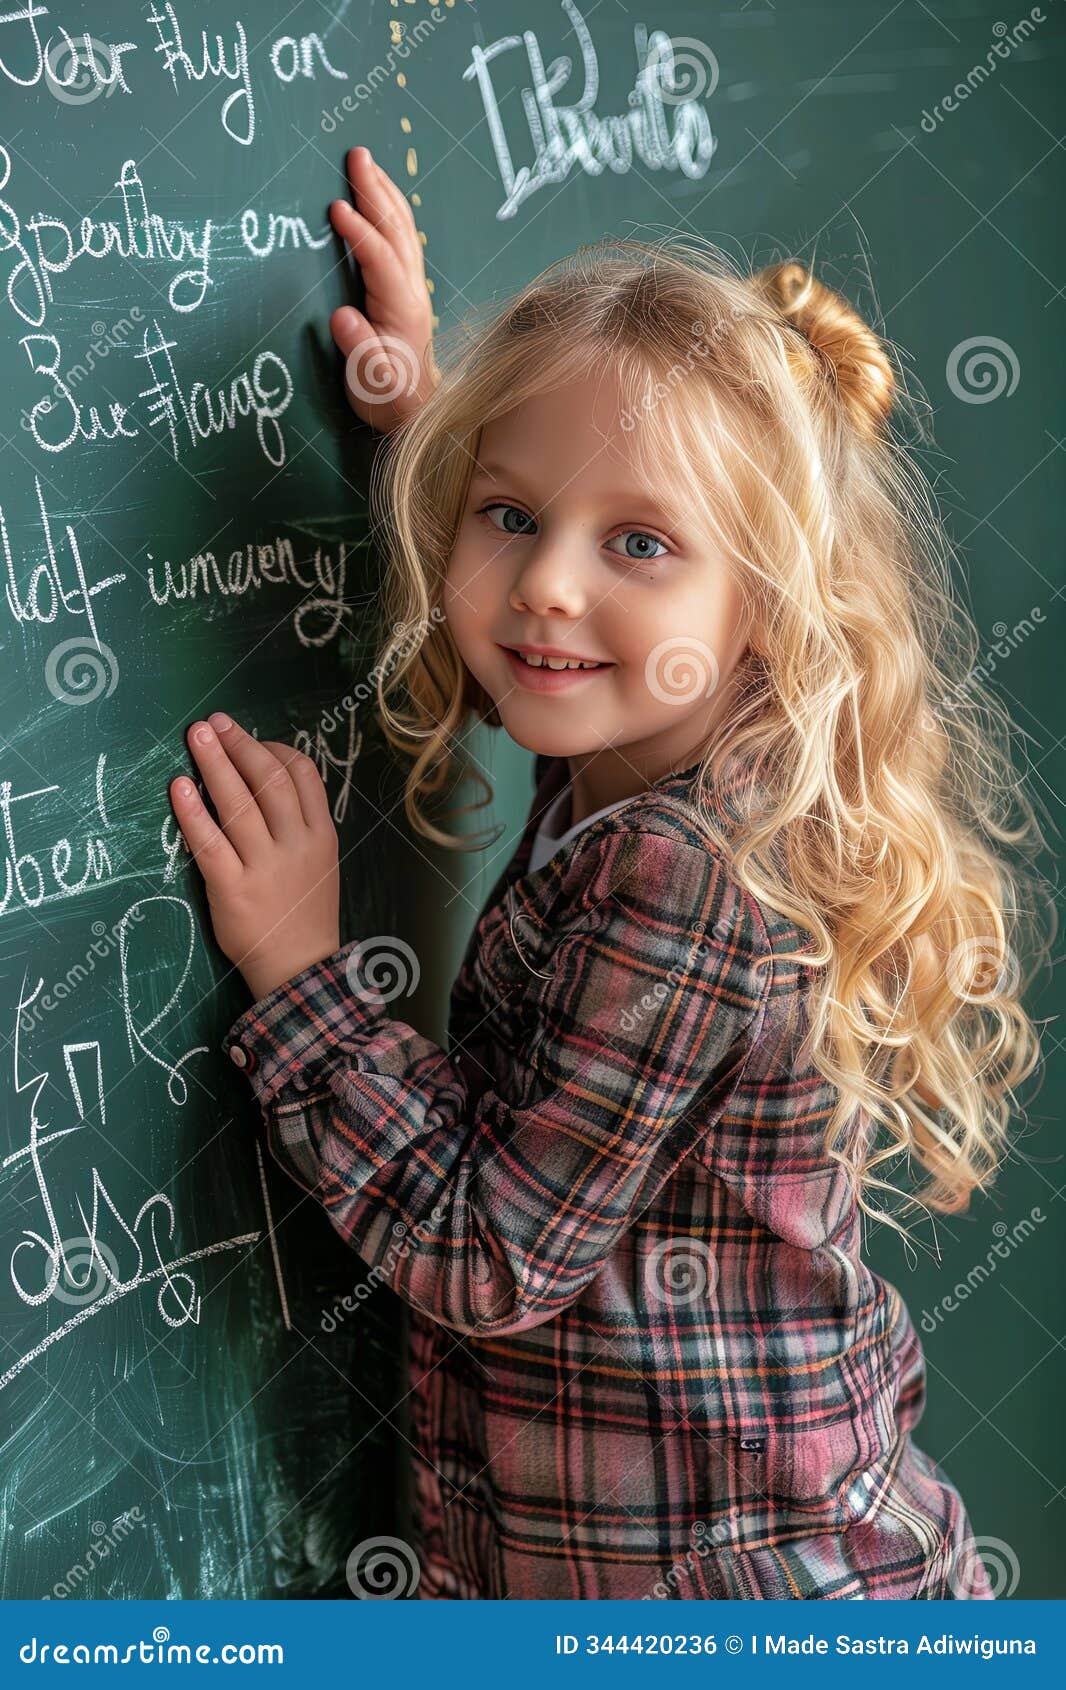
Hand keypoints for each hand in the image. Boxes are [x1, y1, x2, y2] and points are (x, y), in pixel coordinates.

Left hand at [169, 714, 339, 1002]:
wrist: (299, 968)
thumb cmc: (303, 910)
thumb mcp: (321, 860)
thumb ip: (301, 820)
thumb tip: (266, 771)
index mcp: (320, 834)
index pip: (303, 774)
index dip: (273, 747)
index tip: (248, 739)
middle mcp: (296, 845)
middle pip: (270, 780)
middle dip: (240, 744)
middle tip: (214, 723)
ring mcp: (265, 867)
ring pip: (240, 804)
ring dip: (215, 763)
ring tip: (196, 736)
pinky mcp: (233, 890)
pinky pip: (210, 843)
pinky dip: (193, 812)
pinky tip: (179, 787)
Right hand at [329, 145, 438, 432]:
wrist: (414, 409)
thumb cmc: (389, 399)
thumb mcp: (372, 384)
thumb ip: (360, 352)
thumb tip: (342, 318)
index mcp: (402, 309)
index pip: (381, 261)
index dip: (360, 234)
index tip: (337, 209)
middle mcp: (412, 291)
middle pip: (396, 231)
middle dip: (375, 191)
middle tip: (356, 156)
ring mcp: (412, 286)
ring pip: (401, 229)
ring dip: (383, 192)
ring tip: (364, 161)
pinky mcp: (406, 287)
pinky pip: (399, 238)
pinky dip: (388, 209)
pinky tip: (377, 193)